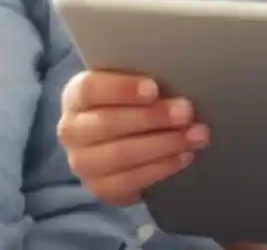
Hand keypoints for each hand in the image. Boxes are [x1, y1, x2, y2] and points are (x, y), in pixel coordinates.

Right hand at [58, 70, 209, 204]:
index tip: (153, 89)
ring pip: (121, 155)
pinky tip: (184, 156)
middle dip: (152, 117)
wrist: (119, 143)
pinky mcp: (99, 189)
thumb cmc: (130, 105)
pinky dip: (161, 168)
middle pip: (108, 123)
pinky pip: (130, 181)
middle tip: (186, 111)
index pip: (90, 89)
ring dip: (163, 144)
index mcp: (76, 96)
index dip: (121, 89)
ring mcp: (82, 163)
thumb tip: (178, 77)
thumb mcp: (130, 88)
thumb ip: (143, 83)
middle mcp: (71, 130)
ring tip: (195, 135)